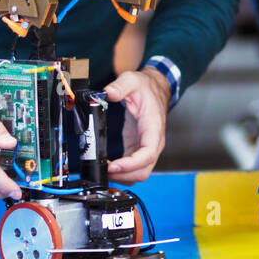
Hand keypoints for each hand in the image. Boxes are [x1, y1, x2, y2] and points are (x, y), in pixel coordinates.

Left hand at [103, 67, 169, 183]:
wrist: (155, 89)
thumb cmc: (146, 88)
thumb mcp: (132, 80)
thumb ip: (120, 86)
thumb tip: (107, 93)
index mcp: (153, 128)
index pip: (148, 154)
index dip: (131, 164)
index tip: (113, 166)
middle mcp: (153, 142)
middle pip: (143, 170)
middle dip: (123, 175)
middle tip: (103, 170)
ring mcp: (146, 147)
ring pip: (138, 173)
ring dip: (122, 177)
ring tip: (103, 170)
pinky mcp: (137, 148)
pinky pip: (132, 168)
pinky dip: (120, 172)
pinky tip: (107, 166)